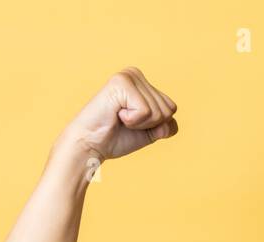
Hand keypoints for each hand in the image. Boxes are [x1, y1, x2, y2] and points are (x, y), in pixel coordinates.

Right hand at [58, 67, 177, 163]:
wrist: (91, 145)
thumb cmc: (117, 137)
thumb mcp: (150, 132)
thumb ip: (167, 125)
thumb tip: (170, 119)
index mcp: (143, 82)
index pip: (171, 108)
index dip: (156, 125)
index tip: (133, 123)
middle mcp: (136, 74)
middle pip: (168, 109)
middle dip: (149, 124)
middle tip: (125, 122)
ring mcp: (128, 76)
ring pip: (158, 111)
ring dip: (140, 123)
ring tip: (120, 118)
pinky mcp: (121, 82)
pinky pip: (146, 111)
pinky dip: (133, 121)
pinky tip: (116, 115)